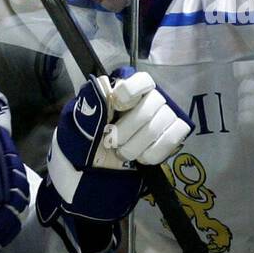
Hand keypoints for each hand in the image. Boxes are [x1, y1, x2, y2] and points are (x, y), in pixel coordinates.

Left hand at [38, 69, 191, 224]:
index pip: (140, 81)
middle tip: (111, 143)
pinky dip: (153, 153)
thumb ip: (90, 103)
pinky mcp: (174, 134)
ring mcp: (165, 116)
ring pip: (158, 127)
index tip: (115, 107)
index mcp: (125, 90)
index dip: (129, 93)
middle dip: (126, 130)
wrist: (94, 171)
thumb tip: (103, 86)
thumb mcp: (79, 122)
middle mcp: (149, 99)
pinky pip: (171, 140)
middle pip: (149, 108)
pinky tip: (140, 158)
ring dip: (135, 145)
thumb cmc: (86, 142)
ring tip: (122, 153)